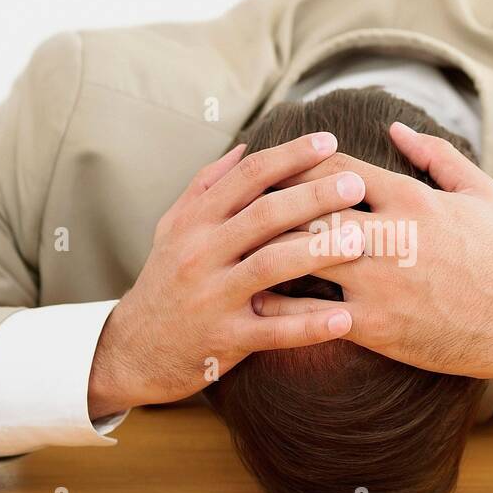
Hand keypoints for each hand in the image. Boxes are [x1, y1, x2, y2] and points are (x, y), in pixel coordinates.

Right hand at [87, 133, 367, 416]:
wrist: (134, 350)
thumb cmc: (165, 281)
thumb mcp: (172, 229)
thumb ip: (205, 187)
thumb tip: (244, 148)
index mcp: (195, 222)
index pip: (246, 177)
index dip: (289, 156)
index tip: (329, 142)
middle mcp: (202, 254)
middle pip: (264, 215)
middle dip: (313, 197)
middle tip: (357, 185)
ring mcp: (213, 297)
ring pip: (270, 266)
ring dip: (317, 252)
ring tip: (358, 240)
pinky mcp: (225, 338)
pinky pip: (274, 330)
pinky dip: (310, 325)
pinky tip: (345, 317)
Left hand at [255, 121, 492, 402]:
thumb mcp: (479, 194)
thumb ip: (437, 155)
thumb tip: (396, 128)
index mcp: (411, 199)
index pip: (335, 169)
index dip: (297, 165)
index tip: (275, 168)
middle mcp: (391, 236)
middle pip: (309, 207)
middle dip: (272, 204)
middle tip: (243, 206)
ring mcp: (380, 282)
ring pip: (303, 254)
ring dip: (266, 249)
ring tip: (239, 248)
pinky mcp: (375, 326)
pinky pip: (311, 310)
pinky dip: (279, 301)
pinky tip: (258, 296)